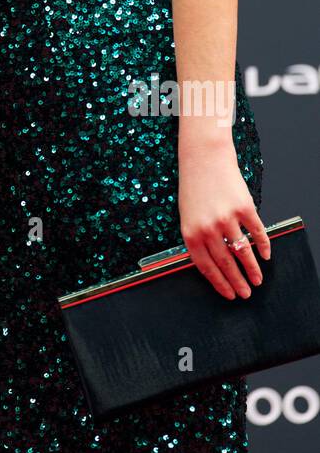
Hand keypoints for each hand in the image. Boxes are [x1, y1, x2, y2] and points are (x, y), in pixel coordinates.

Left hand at [178, 145, 269, 299]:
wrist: (204, 158)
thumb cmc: (193, 187)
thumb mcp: (187, 216)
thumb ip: (197, 239)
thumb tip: (213, 264)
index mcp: (190, 233)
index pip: (207, 267)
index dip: (220, 284)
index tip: (230, 294)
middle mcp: (208, 228)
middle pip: (226, 264)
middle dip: (238, 282)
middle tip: (247, 294)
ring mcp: (227, 218)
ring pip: (243, 252)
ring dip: (252, 269)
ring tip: (258, 280)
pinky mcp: (244, 208)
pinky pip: (257, 233)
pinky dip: (264, 246)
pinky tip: (266, 255)